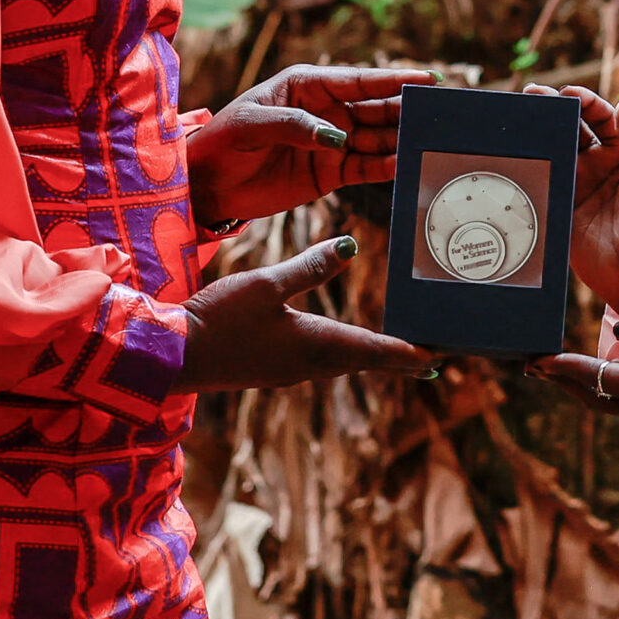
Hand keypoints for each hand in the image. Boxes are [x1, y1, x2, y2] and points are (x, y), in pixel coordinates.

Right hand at [176, 236, 436, 390]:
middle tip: (433, 353)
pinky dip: (344, 352)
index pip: (379, 351)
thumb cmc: (220, 318)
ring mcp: (291, 372)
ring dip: (373, 356)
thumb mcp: (267, 283)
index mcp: (318, 346)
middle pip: (368, 361)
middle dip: (400, 357)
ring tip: (398, 349)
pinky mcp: (273, 370)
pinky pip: (322, 361)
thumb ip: (310, 267)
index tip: (443, 356)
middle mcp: (312, 366)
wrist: (175, 357)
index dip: (412, 353)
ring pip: (344, 362)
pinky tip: (341, 342)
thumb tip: (351, 247)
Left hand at [185, 65, 429, 225]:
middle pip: (376, 107)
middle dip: (407, 108)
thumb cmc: (224, 142)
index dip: (394, 79)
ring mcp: (332, 142)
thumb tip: (336, 136)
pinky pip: (366, 167)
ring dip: (402, 138)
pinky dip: (387, 167)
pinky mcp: (331, 173)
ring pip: (377, 137)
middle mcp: (326, 110)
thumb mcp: (252, 125)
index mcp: (307, 86)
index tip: (426, 78)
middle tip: (440, 112)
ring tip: (431, 140)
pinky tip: (406, 165)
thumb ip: (295, 126)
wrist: (208, 184)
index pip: (358, 80)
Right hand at [519, 83, 618, 315]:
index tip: (568, 93)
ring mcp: (577, 184)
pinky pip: (543, 178)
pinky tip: (517, 153)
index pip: (603, 117)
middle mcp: (598, 164)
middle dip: (554, 107)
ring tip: (519, 116)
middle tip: (532, 94)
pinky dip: (530, 164)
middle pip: (573, 126)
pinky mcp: (560, 205)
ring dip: (539, 131)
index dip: (585, 100)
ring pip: (555, 148)